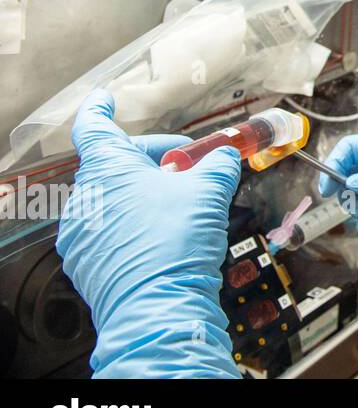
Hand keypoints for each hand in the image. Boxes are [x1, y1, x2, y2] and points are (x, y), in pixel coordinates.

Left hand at [55, 88, 240, 377]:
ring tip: (182, 208)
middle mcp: (86, 198)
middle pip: (117, 165)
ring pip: (116, 199)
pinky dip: (135, 225)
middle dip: (154, 162)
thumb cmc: (176, 243)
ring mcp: (82, 234)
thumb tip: (225, 156)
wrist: (159, 308)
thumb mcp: (208, 191)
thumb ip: (217, 164)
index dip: (101, 109)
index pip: (94, 127)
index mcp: (107, 170)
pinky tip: (166, 238)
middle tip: (190, 169)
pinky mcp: (88, 263)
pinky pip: (111, 231)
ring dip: (146, 195)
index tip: (105, 99)